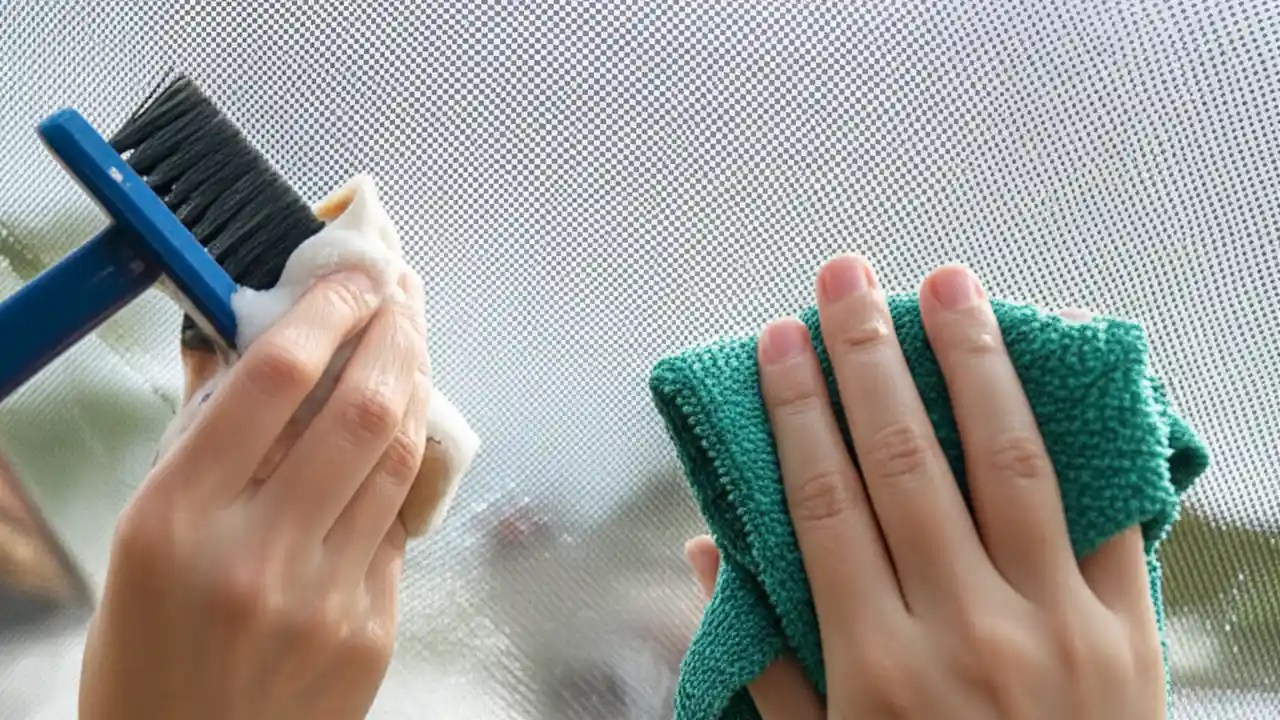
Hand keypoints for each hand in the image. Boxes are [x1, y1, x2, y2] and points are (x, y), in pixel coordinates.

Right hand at [80, 268, 431, 719]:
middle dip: (394, 333)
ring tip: (412, 344)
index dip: (326, 311)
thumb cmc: (146, 649)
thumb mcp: (140, 536)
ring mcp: (325, 596)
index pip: (273, 380)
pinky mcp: (371, 630)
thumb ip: (199, 439)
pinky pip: (397, 527)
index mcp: (178, 520)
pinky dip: (397, 473)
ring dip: (415, 387)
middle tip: (403, 292)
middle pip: (359, 409)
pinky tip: (393, 440)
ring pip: (398, 460)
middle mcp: (257, 555)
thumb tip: (245, 339)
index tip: (352, 274)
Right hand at [684, 255, 1164, 718]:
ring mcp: (1057, 628)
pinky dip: (1083, 442)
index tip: (779, 338)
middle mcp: (962, 630)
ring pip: (1008, 464)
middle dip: (867, 356)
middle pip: (903, 460)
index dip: (796, 408)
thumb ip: (764, 665)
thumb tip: (714, 555)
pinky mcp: (1132, 636)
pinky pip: (1108, 520)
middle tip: (845, 277)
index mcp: (874, 662)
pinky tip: (1057, 374)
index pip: (822, 498)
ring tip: (948, 283)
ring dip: (972, 362)